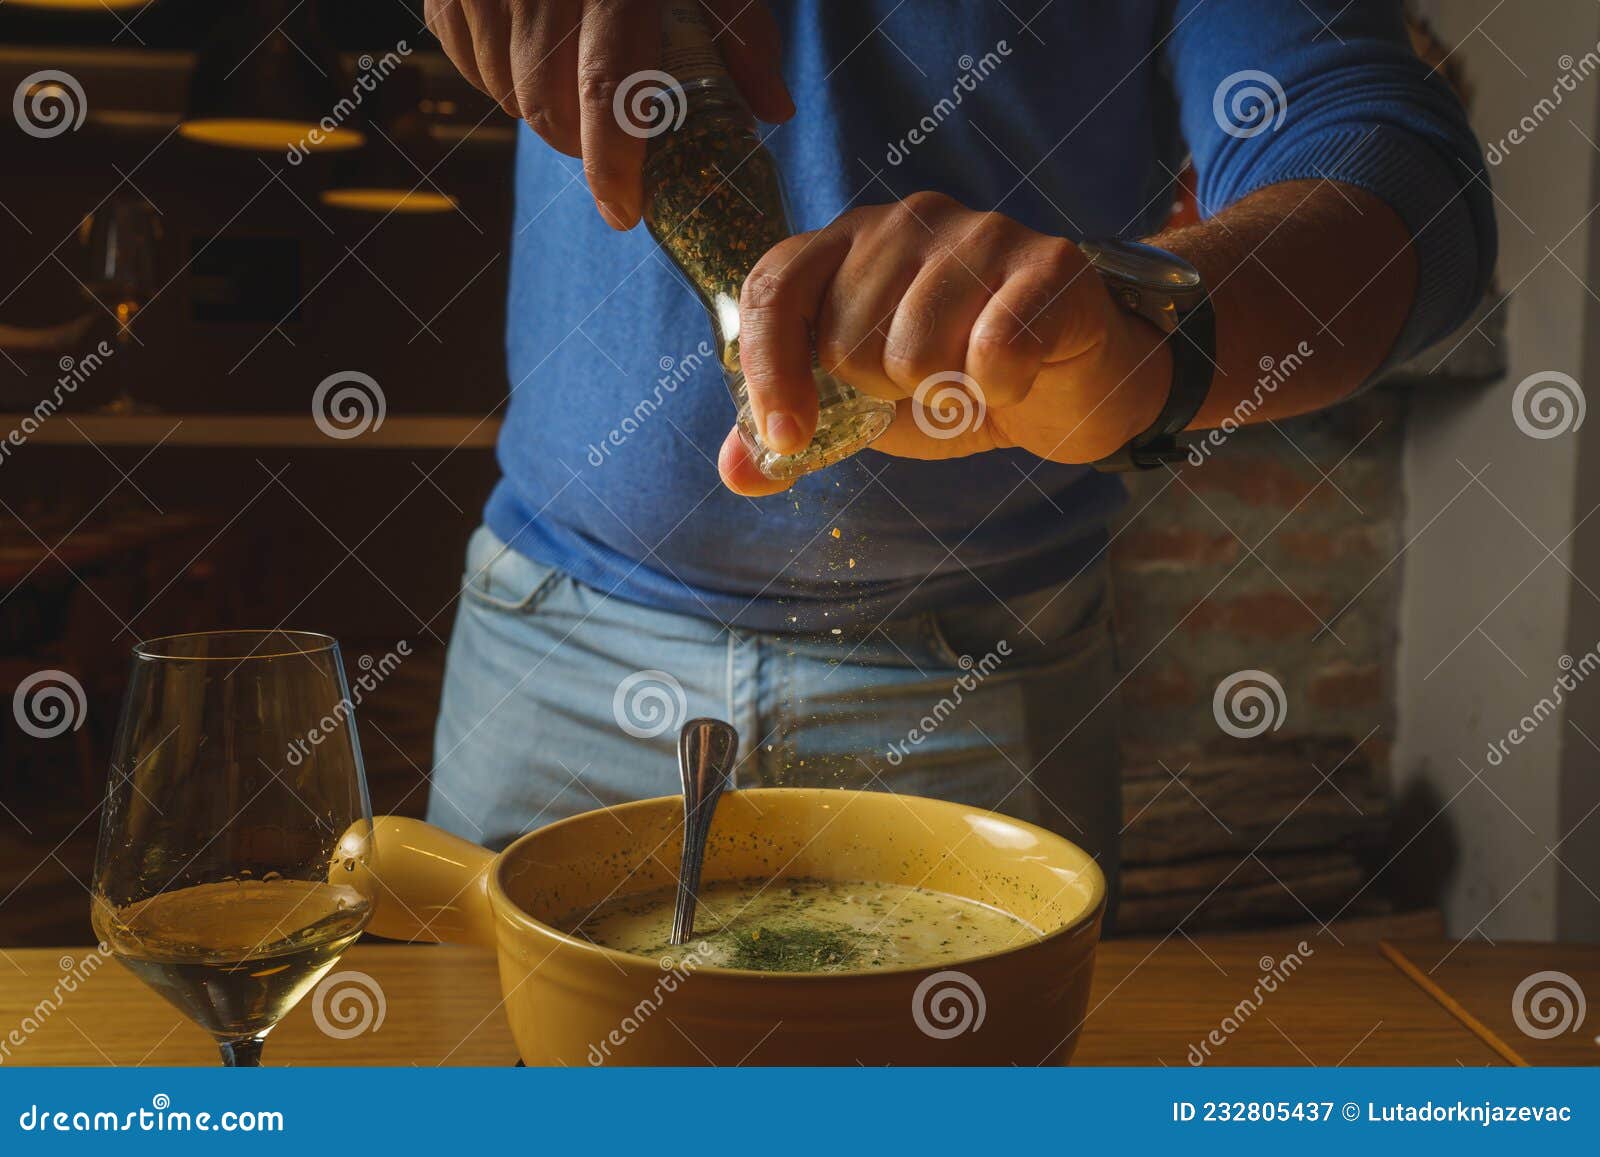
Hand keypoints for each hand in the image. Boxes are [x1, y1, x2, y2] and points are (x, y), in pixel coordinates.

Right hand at [424, 0, 792, 229]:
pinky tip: (532, 50)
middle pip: (547, 109)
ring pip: (505, 96)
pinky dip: (502, 77)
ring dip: (543, 110)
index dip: (613, 163)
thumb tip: (773, 109)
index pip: (607, 89)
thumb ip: (740, 32)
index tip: (623, 211)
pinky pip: (470, 68)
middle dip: (580, 144)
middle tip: (612, 140)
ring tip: (573, 76)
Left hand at [718, 192, 1172, 495]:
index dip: (770, 370)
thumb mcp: (865, 415)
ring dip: (943, 391)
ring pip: (913, 351)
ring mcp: (978, 232)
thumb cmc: (958, 385)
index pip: (774, 287)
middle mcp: (905, 221)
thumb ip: (800, 433)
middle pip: (843, 337)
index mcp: (846, 244)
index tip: (788, 439)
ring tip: (970, 375)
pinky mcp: (1046, 264)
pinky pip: (991, 353)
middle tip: (927, 381)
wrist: (1073, 388)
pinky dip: (1000, 388)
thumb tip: (736, 473)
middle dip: (880, 390)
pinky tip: (1016, 375)